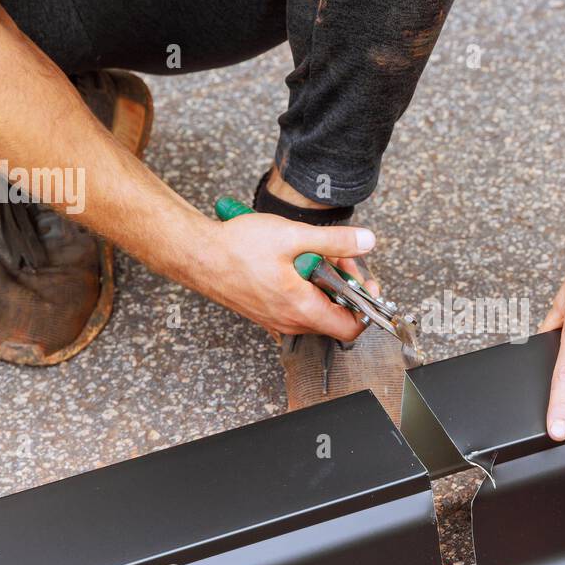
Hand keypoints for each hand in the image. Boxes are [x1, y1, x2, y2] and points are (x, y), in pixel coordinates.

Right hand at [202, 212, 376, 341]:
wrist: (198, 255)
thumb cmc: (238, 248)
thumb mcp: (293, 236)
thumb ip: (334, 242)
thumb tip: (366, 242)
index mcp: (302, 308)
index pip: (351, 327)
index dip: (366, 305)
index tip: (365, 281)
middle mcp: (291, 321)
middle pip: (336, 314)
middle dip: (344, 283)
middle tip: (336, 254)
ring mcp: (278, 319)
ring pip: (317, 308)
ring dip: (324, 282)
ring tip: (312, 253)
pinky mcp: (268, 312)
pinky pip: (298, 305)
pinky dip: (306, 286)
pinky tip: (295, 262)